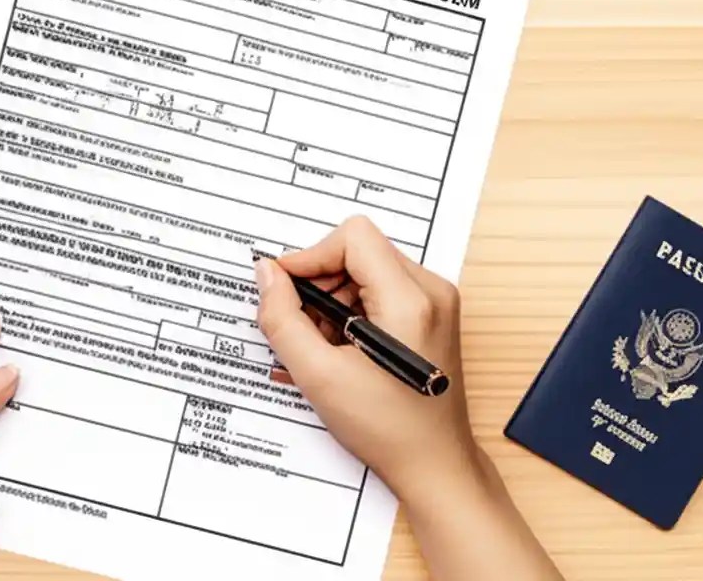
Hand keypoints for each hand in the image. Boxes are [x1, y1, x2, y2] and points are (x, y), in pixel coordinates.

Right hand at [253, 216, 476, 499]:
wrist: (435, 465)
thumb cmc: (388, 429)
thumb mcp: (320, 376)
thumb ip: (284, 319)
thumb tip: (266, 275)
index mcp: (410, 301)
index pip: (353, 237)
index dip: (310, 257)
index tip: (284, 288)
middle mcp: (431, 292)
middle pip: (359, 252)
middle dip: (321, 285)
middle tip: (302, 328)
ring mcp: (436, 303)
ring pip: (367, 271)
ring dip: (334, 301)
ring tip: (322, 347)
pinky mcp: (432, 316)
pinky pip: (382, 291)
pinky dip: (352, 312)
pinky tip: (340, 350)